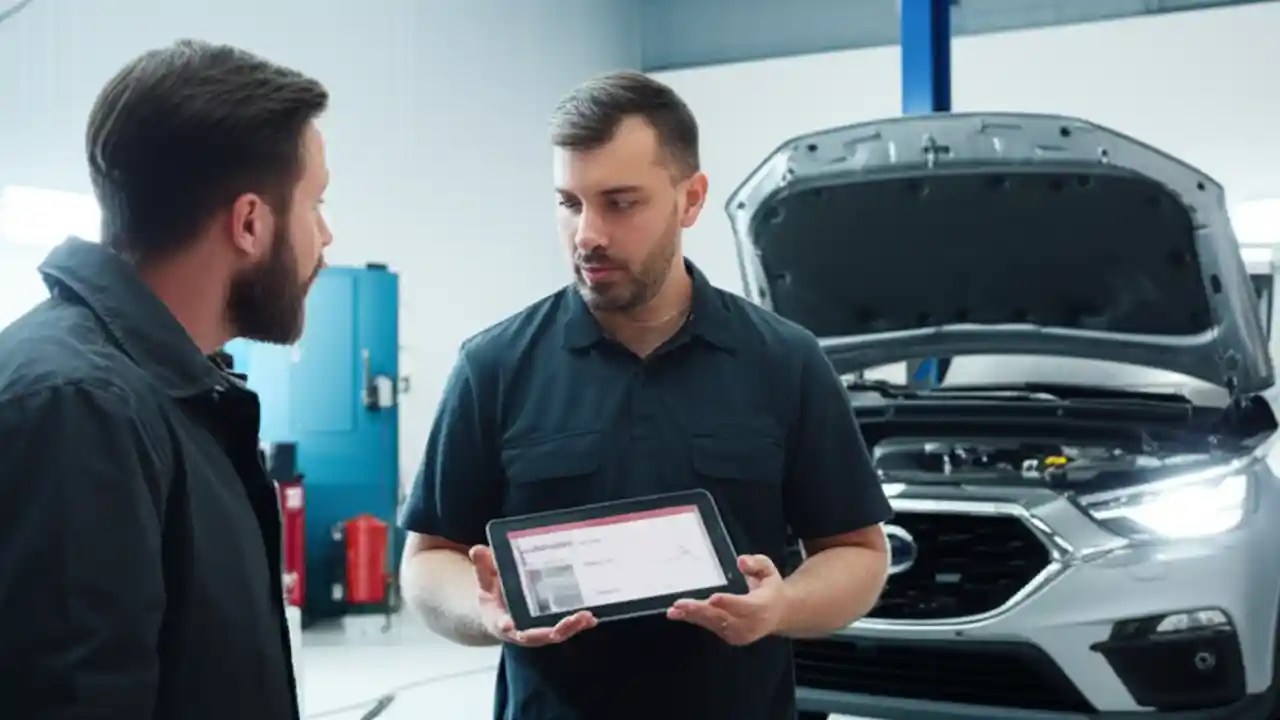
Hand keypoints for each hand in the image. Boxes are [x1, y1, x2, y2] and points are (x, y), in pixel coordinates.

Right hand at [469, 545, 596, 646]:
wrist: (500, 609)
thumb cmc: (493, 594)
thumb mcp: (484, 579)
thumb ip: (482, 567)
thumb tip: (477, 550)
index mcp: (500, 620)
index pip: (502, 624)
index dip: (505, 625)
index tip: (507, 624)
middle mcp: (519, 630)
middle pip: (537, 635)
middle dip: (556, 629)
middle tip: (573, 619)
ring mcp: (536, 631)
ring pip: (555, 634)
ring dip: (572, 627)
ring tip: (587, 617)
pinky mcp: (549, 628)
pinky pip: (565, 629)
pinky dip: (578, 625)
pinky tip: (592, 618)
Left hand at [667, 554, 788, 645]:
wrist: (779, 614)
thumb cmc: (770, 589)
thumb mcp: (769, 570)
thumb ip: (757, 564)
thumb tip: (741, 561)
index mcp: (763, 606)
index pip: (745, 606)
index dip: (729, 603)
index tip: (714, 598)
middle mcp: (751, 624)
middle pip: (723, 617)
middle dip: (700, 611)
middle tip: (681, 605)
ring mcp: (739, 633)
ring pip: (713, 623)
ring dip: (692, 616)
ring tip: (674, 610)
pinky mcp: (730, 637)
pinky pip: (710, 626)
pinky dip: (694, 619)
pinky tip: (678, 613)